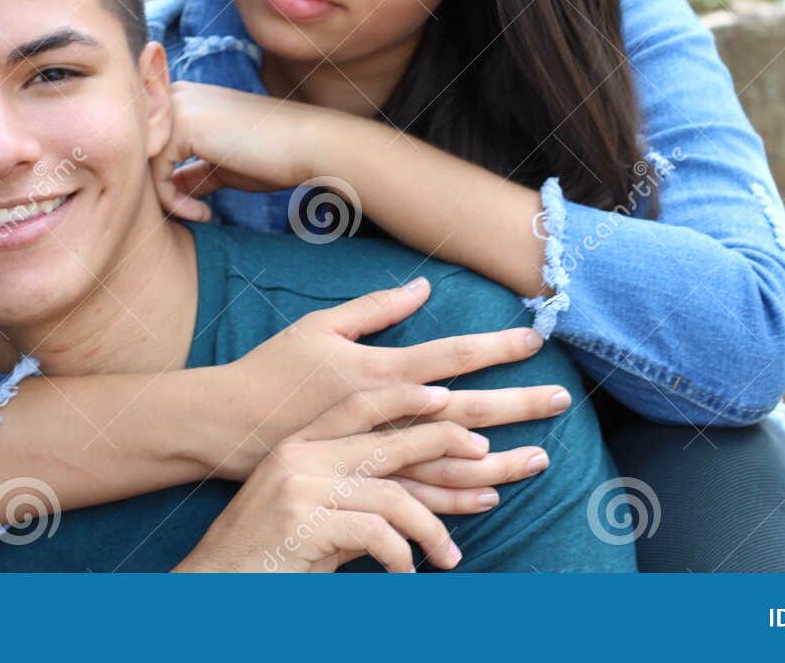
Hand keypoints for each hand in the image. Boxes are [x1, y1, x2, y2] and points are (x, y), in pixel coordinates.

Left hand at [152, 81, 331, 220]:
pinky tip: (204, 213)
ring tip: (199, 215)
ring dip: (169, 200)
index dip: (163, 178)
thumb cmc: (272, 155)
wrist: (306, 146)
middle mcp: (176, 95)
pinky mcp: (181, 126)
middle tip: (191, 214)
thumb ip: (191, 174)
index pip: (152, 143)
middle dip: (160, 188)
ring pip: (145, 164)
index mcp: (186, 98)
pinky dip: (175, 201)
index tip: (191, 206)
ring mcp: (176, 107)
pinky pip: (157, 173)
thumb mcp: (222, 167)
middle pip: (142, 152)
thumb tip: (171, 193)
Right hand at [175, 385, 492, 571]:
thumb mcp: (304, 507)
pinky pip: (377, 532)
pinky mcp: (304, 524)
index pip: (362, 403)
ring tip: (451, 555)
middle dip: (447, 445)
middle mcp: (300, 455)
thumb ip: (346, 487)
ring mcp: (300, 487)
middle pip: (389, 440)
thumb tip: (401, 493)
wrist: (212, 585)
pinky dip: (401, 555)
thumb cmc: (261, 550)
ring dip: (431, 528)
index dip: (408, 398)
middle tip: (488, 459)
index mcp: (300, 441)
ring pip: (392, 493)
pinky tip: (407, 574)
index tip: (450, 400)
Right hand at [214, 277, 560, 478]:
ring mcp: (372, 454)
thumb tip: (421, 287)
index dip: (494, 347)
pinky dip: (455, 499)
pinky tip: (487, 497)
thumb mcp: (319, 328)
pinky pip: (417, 498)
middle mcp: (382, 413)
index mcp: (376, 369)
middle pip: (464, 409)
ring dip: (497, 462)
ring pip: (449, 461)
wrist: (222, 427)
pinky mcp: (357, 489)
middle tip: (562, 398)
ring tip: (539, 460)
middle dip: (517, 403)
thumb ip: (373, 309)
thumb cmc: (270, 371)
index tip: (535, 338)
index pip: (449, 354)